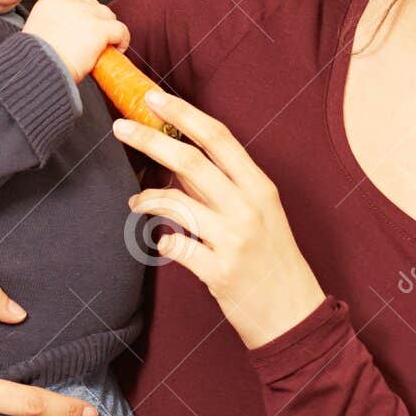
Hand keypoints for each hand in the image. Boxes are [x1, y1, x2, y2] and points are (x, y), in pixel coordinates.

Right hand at [23, 0, 130, 82]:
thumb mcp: (40, 29)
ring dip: (108, 29)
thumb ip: (55, 22)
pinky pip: (121, 30)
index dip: (85, 5)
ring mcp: (87, 13)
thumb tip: (69, 29)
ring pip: (108, 15)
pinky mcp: (100, 28)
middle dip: (96, 20)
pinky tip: (117, 48)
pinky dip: (122, 40)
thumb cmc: (37, 57)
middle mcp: (70, 2)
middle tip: (92, 37)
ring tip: (103, 45)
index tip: (86, 18)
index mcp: (53, 0)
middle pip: (95, 4)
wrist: (40, 67)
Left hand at [113, 89, 325, 349]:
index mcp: (260, 187)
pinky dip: (162, 241)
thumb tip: (179, 162)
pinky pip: (176, 246)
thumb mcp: (260, 216)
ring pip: (177, 202)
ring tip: (137, 201)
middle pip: (191, 160)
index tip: (154, 98)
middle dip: (151, 139)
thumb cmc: (273, 262)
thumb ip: (223, 188)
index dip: (184, 113)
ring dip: (148, 197)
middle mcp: (249, 207)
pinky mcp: (219, 271)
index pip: (218, 137)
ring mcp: (234, 239)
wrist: (294, 317)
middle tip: (120, 127)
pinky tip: (161, 242)